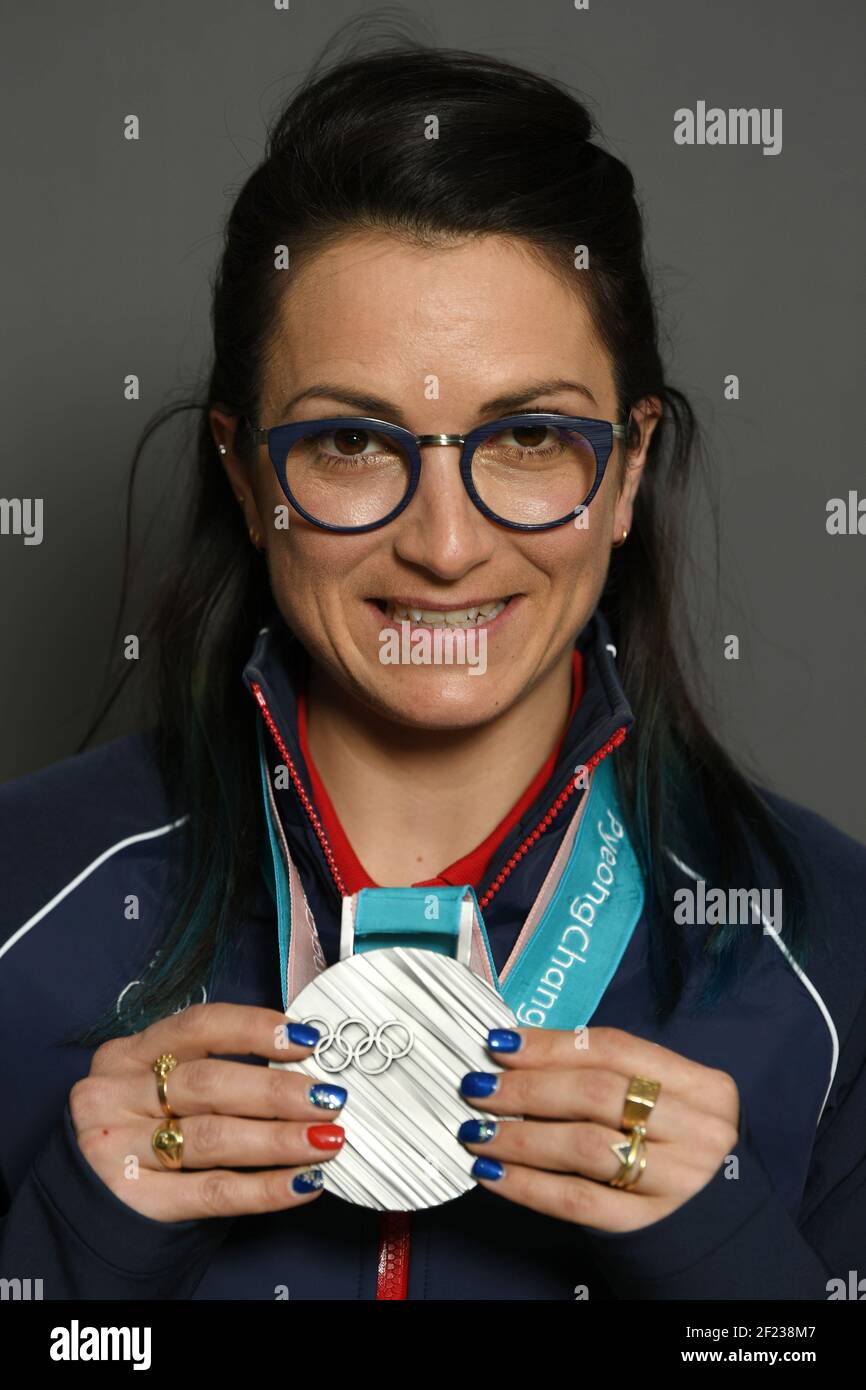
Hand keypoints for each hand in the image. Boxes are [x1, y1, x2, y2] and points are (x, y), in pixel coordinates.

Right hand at [69, 1003, 347, 1221]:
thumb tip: (301, 1063)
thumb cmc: (139, 1127)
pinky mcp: (134, 1201)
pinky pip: (213, 1191)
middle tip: (329, 1098)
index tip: (307, 1039)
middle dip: (277, 1091)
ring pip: (213, 1137)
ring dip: (280, 1139)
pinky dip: (266, 1188)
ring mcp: (119, 1149)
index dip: (256, 1028)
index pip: (198, 1026)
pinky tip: (305, 1182)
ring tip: (327, 1139)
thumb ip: (212, 1066)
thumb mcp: (155, 1083)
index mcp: (126, 1053)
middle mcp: (115, 1095)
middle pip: (208, 1084)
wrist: (84, 1202)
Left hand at [457, 1025, 739, 1231]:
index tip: (500, 1043)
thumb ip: (613, 1076)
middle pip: (595, 1094)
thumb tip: (521, 1057)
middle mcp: (698, 1131)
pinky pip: (577, 1200)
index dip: (551, 1044)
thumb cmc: (681, 1145)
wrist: (722, 1223)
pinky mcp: (649, 1225)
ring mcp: (676, 1181)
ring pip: (583, 1146)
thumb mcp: (670, 1100)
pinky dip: (527, 1185)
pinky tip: (491, 1172)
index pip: (615, 1050)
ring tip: (475, 1130)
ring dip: (519, 1136)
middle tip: (478, 1085)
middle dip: (527, 1087)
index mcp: (703, 1086)